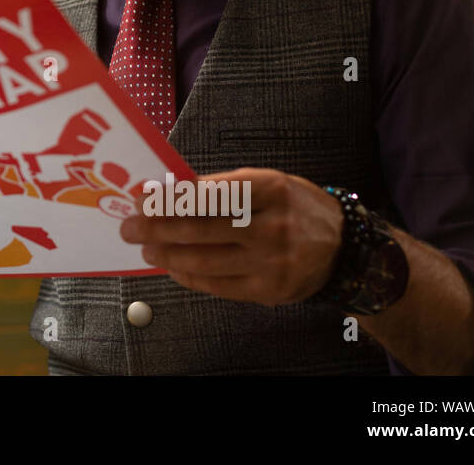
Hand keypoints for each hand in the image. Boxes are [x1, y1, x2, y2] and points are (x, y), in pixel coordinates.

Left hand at [118, 167, 343, 306]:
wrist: (344, 247)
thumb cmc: (293, 207)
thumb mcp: (266, 183)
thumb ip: (222, 187)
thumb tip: (168, 192)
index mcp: (270, 189)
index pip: (207, 194)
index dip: (168, 198)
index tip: (141, 199)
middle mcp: (272, 226)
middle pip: (200, 228)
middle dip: (156, 228)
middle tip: (129, 227)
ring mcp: (271, 262)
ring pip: (204, 260)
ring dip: (166, 254)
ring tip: (146, 248)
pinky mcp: (269, 291)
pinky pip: (217, 285)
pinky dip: (188, 276)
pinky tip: (172, 267)